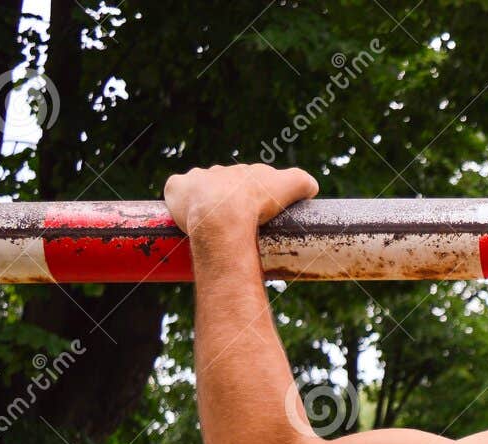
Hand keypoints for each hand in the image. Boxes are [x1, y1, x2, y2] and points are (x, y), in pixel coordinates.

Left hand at [163, 163, 318, 238]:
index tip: (259, 216)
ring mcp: (195, 179)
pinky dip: (181, 203)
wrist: (224, 213)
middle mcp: (219, 171)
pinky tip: (188, 218)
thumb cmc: (258, 201)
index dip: (256, 199)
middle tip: (238, 227)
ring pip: (200, 189)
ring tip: (213, 228)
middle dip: (231, 203)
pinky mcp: (176, 188)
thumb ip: (303, 182)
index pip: (251, 183)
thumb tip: (312, 187)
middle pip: (225, 186)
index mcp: (245, 172)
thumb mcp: (290, 187)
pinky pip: (177, 192)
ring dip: (206, 203)